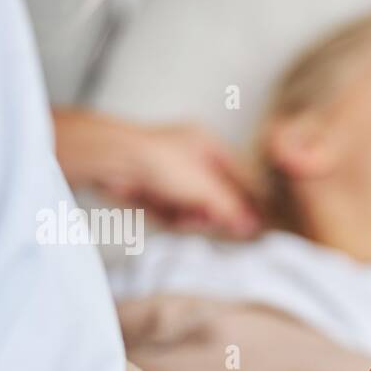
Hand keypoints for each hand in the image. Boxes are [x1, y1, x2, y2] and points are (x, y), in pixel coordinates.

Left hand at [53, 108, 262, 237]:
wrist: (112, 162)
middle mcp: (191, 158)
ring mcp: (170, 175)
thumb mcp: (204, 186)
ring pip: (195, 207)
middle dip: (213, 211)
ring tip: (183, 216)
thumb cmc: (160, 161)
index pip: (240, 177)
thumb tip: (252, 226)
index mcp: (208, 145)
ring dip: (191, 217)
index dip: (249, 201)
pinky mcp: (153, 192)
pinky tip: (166, 214)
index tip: (258, 223)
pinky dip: (173, 218)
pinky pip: (174, 213)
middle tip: (211, 220)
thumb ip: (230, 208)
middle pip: (217, 196)